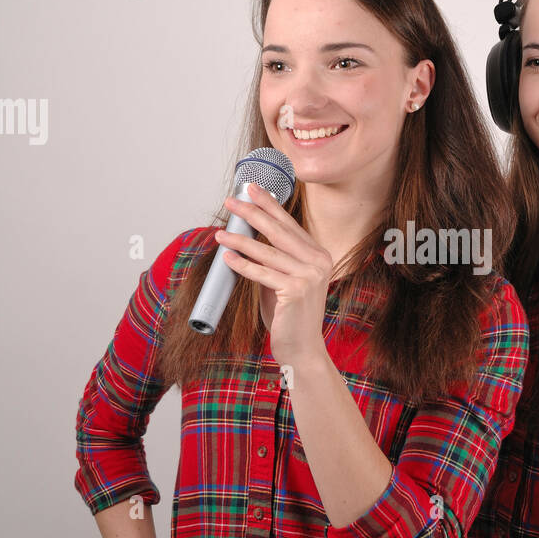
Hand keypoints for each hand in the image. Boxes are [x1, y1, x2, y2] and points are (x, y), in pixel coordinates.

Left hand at [218, 182, 333, 369]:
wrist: (302, 348)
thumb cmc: (289, 315)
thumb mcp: (283, 280)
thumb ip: (272, 260)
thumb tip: (244, 238)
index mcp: (318, 254)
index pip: (289, 224)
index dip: (269, 204)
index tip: (251, 189)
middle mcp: (318, 261)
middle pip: (278, 231)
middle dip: (252, 213)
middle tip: (231, 202)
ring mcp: (309, 276)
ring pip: (267, 251)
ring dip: (240, 240)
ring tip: (220, 234)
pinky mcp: (296, 291)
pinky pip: (262, 273)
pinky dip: (243, 265)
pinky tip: (228, 258)